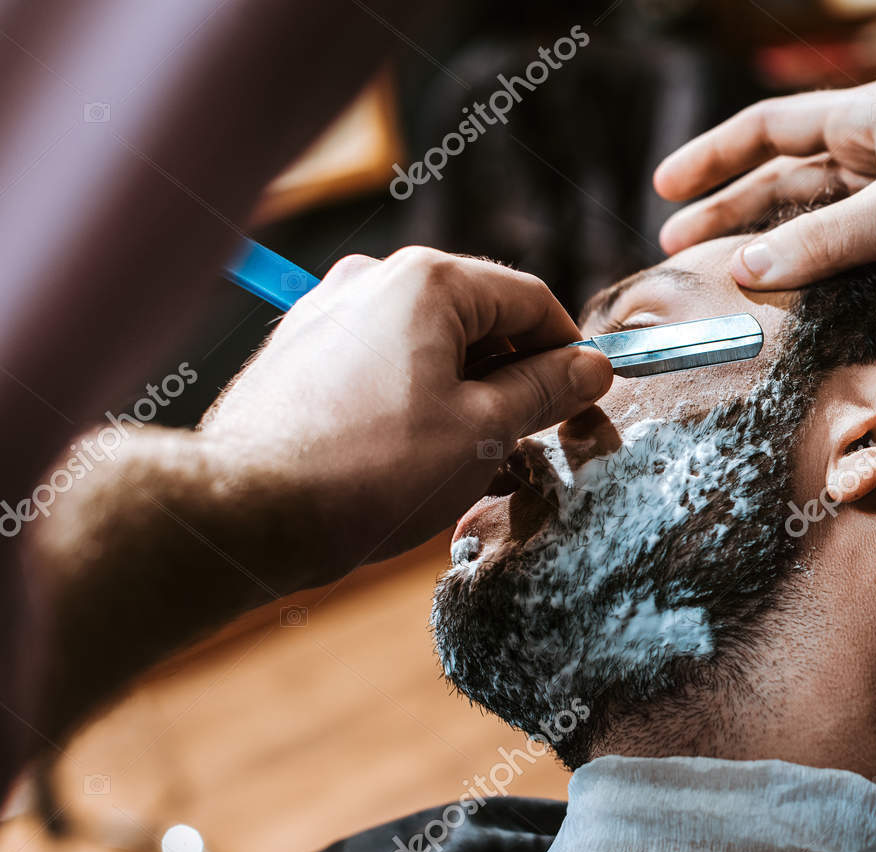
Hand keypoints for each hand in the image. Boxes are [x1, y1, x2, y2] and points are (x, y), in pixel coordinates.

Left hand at [197, 246, 612, 587]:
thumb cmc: (369, 471)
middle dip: (516, 379)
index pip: (529, 301)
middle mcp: (372, 279)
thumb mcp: (484, 434)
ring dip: (469, 398)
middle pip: (478, 320)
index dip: (570, 353)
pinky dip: (419, 404)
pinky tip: (427, 462)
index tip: (587, 400)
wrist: (246, 511)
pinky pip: (384, 367)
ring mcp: (328, 314)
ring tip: (482, 466)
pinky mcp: (300, 355)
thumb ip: (544, 391)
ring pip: (429, 348)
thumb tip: (591, 367)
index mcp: (426, 281)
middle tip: (539, 442)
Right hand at [654, 78, 875, 291]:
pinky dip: (826, 288)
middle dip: (733, 216)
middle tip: (681, 255)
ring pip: (821, 232)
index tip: (667, 191)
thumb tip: (747, 269)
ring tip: (729, 290)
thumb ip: (826, 240)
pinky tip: (799, 312)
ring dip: (776, 258)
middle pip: (787, 185)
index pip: (772, 129)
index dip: (716, 157)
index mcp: (871, 120)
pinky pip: (861, 269)